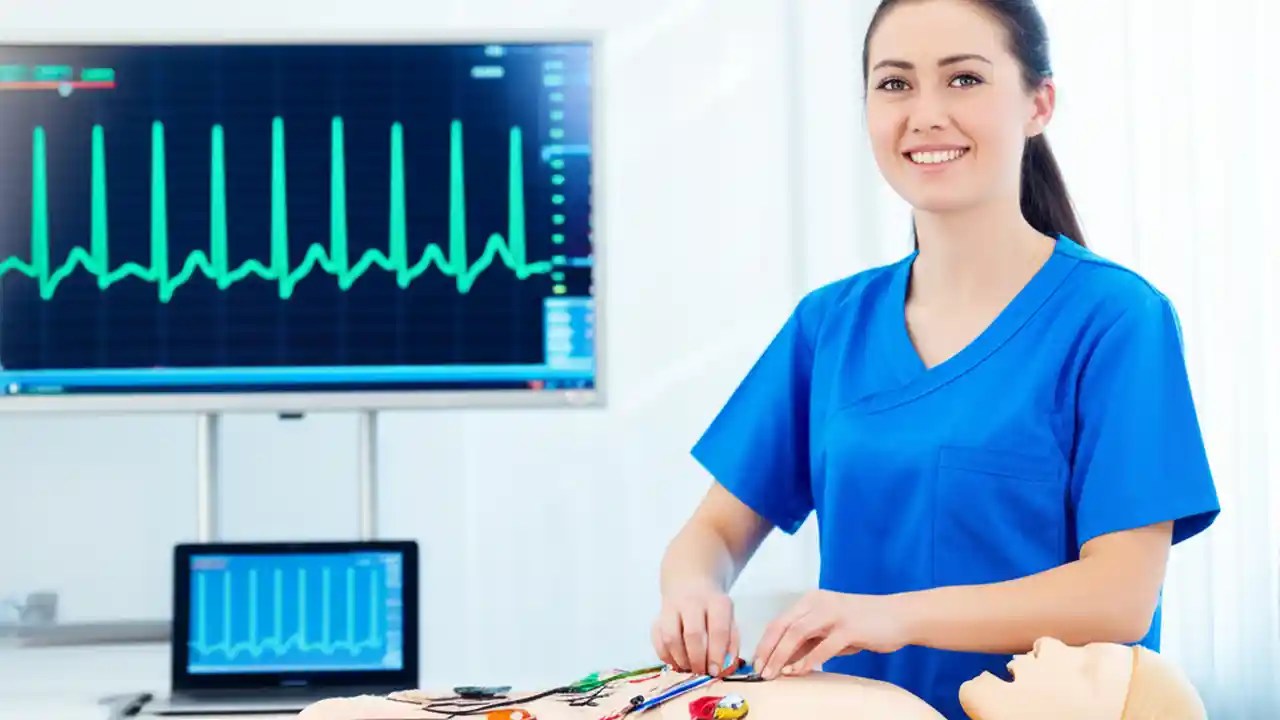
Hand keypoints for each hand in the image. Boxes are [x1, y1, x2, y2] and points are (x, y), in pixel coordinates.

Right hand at [651, 585, 741, 676]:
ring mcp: (671, 608)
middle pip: (692, 634)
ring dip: (680, 660)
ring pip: (670, 638)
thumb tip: (725, 668)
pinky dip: (665, 656)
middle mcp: (693, 601)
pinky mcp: (657, 616)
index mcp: (717, 602)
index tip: (715, 671)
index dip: (716, 654)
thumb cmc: (714, 609)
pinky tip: (676, 662)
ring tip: (689, 668)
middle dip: (697, 660)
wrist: (690, 581)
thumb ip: (731, 644)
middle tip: (701, 672)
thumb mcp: (730, 620)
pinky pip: (657, 640)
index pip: (718, 630)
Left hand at [751, 590, 910, 679]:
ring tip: (775, 674)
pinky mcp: (849, 628)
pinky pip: (822, 646)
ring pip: (796, 633)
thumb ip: (809, 641)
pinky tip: (800, 672)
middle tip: (760, 672)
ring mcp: (833, 614)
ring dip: (782, 656)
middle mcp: (818, 603)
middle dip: (767, 651)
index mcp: (810, 600)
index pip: (779, 621)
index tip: (757, 662)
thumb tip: (784, 661)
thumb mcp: (831, 629)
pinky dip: (808, 660)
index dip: (765, 643)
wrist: (899, 615)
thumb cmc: (864, 623)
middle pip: (782, 626)